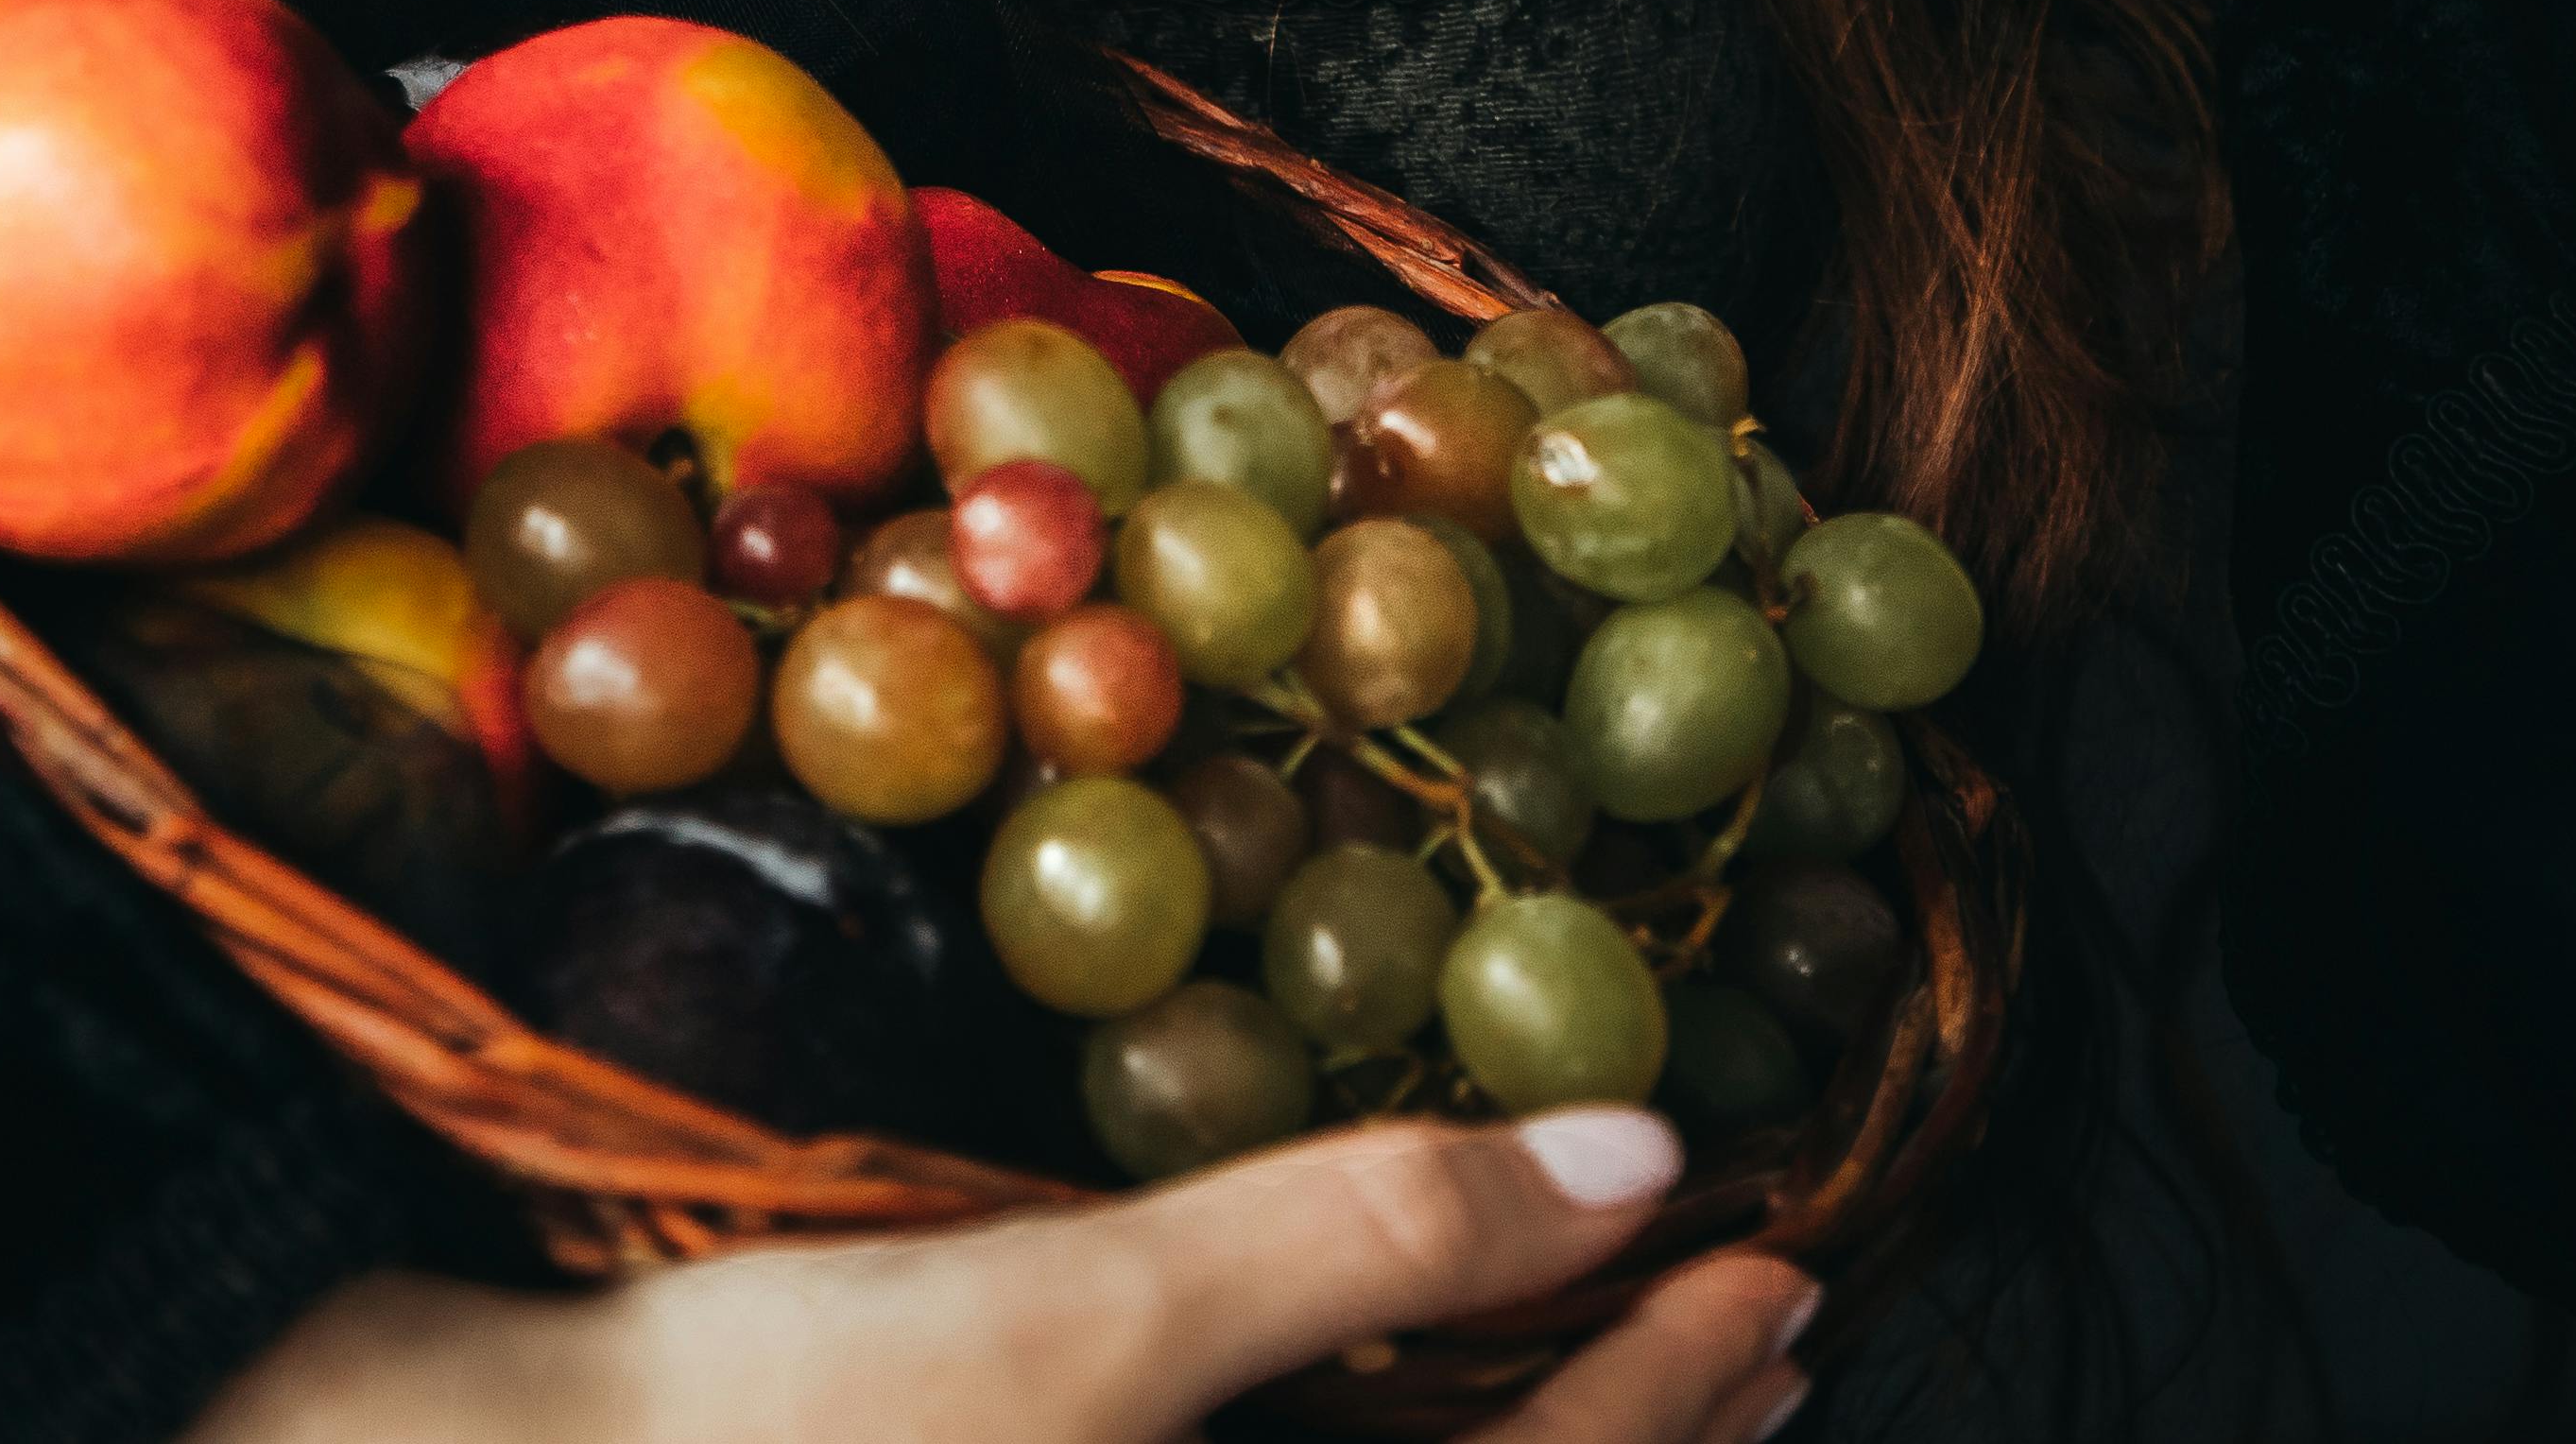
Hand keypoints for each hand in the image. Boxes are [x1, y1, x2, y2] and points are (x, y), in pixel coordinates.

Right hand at [183, 1107, 1812, 1443]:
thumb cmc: (795, 1427)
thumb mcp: (1098, 1325)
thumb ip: (1367, 1234)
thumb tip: (1630, 1158)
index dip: (1676, 1387)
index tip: (1780, 1257)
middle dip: (1639, 1431)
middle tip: (1764, 1310)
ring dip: (1526, 1434)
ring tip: (1628, 1322)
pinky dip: (1376, 1422)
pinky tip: (1385, 1349)